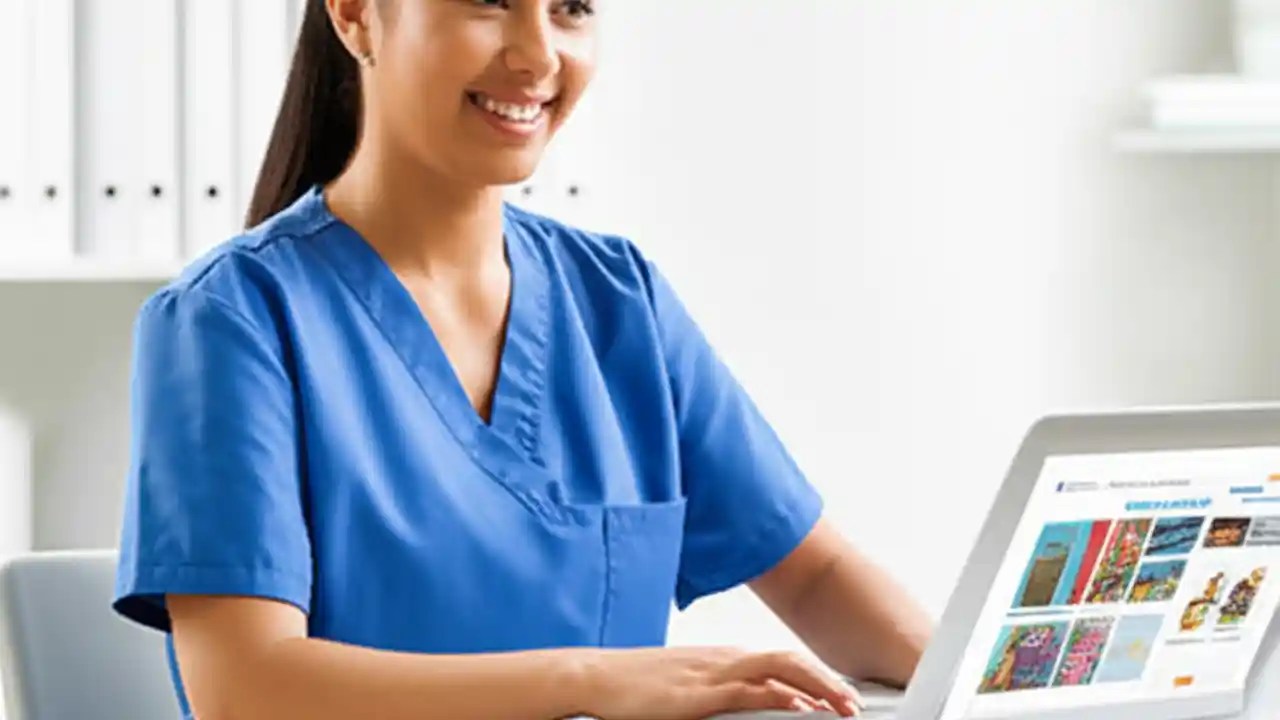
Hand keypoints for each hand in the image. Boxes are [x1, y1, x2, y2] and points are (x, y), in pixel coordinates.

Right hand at [578, 646, 864, 719]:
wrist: (595, 677)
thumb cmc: (635, 686)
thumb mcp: (685, 687)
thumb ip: (718, 692)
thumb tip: (748, 704)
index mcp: (723, 658)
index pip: (781, 660)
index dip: (815, 675)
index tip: (839, 694)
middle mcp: (723, 659)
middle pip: (788, 660)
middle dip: (826, 680)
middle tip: (854, 703)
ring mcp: (711, 672)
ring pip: (777, 668)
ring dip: (816, 685)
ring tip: (842, 705)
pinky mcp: (697, 692)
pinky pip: (746, 690)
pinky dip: (778, 695)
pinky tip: (799, 705)